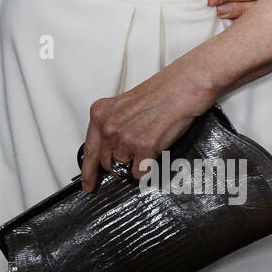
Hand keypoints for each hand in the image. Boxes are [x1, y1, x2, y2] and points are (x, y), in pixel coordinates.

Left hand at [81, 67, 214, 193]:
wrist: (183, 85)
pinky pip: (140, 173)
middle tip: (135, 155)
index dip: (88, 172)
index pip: (89, 149)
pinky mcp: (144, 146)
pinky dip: (148, 169)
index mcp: (100, 113)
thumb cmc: (158, 94)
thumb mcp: (123, 107)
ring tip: (148, 148)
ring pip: (123, 170)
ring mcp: (125, 137)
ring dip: (135, 166)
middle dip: (119, 166)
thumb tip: (108, 154)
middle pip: (107, 164)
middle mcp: (109, 126)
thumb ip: (111, 127)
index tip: (88, 186)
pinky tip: (155, 154)